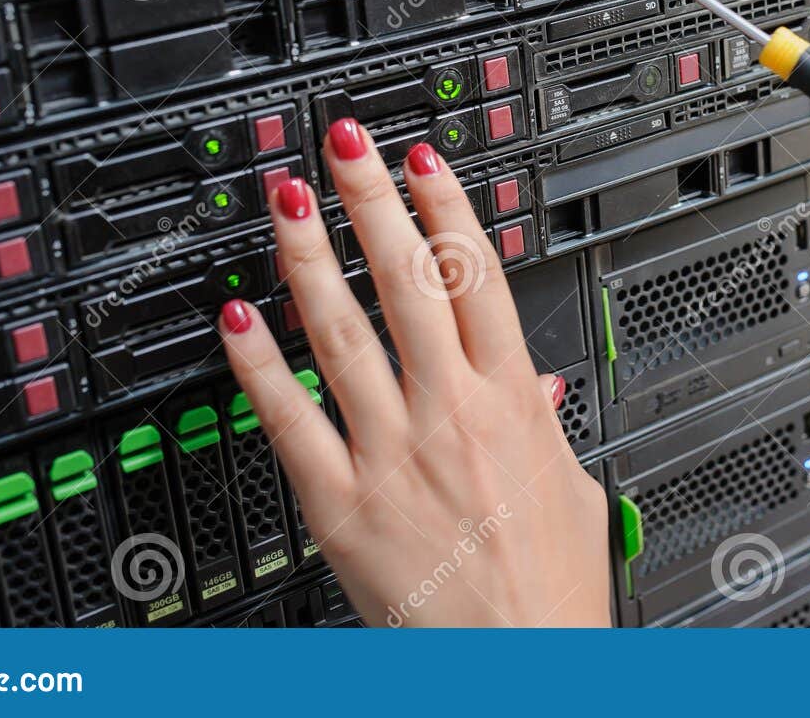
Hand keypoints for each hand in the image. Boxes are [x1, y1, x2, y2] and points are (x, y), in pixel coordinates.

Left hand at [214, 119, 610, 625]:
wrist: (516, 667)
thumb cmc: (549, 587)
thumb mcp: (572, 485)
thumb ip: (544, 419)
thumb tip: (535, 377)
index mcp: (511, 401)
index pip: (476, 276)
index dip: (446, 206)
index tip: (421, 161)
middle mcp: (449, 413)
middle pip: (408, 281)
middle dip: (371, 201)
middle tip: (343, 144)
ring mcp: (390, 453)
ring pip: (343, 331)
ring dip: (311, 255)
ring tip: (287, 199)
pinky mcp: (339, 502)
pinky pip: (288, 417)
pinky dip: (258, 364)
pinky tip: (238, 316)